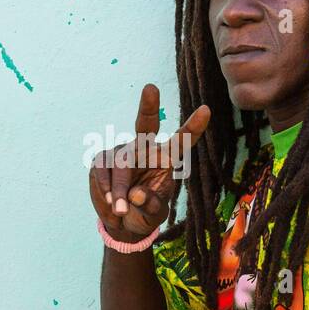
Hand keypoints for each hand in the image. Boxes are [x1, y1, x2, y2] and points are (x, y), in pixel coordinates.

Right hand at [90, 84, 210, 242]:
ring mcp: (123, 151)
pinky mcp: (103, 159)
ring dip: (119, 188)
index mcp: (166, 158)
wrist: (120, 221)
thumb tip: (134, 194)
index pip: (182, 141)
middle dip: (148, 106)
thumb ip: (150, 206)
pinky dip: (105, 188)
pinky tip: (110, 201)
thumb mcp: (154, 215)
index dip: (193, 127)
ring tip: (120, 211)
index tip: (206, 110)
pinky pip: (102, 170)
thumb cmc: (144, 213)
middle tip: (151, 88)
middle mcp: (145, 149)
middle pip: (146, 124)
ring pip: (120, 163)